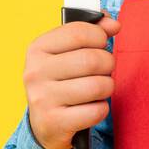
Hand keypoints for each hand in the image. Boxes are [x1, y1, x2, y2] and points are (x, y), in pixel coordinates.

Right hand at [23, 11, 119, 148]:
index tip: (101, 44)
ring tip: (99, 88)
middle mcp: (35, 72)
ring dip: (107, 87)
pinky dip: (101, 109)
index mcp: (38, 49)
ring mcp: (42, 99)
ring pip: (97, 86)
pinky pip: (96, 111)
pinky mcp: (54, 123)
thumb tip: (113, 24)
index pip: (79, 32)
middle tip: (105, 70)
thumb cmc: (62, 81)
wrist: (45, 124)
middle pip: (91, 60)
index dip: (100, 36)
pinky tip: (91, 107)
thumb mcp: (69, 53)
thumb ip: (92, 32)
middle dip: (108, 64)